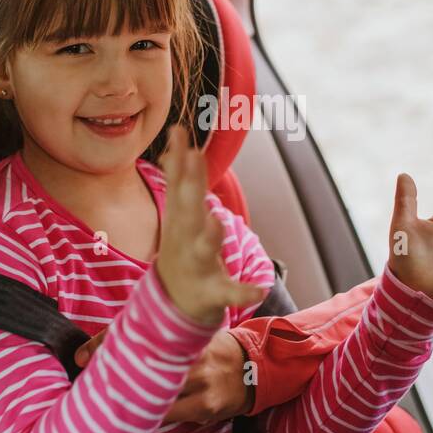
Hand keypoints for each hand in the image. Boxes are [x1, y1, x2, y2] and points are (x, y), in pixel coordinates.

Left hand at [75, 328, 254, 422]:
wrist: (254, 369)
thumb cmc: (213, 350)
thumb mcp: (190, 336)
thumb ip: (161, 337)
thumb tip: (115, 341)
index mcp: (185, 335)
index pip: (140, 337)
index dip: (107, 344)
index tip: (80, 355)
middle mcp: (191, 357)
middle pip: (143, 367)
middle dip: (114, 376)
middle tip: (84, 382)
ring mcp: (199, 384)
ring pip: (154, 396)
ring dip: (128, 401)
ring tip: (101, 405)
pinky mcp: (205, 407)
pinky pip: (170, 416)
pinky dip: (150, 419)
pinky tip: (132, 422)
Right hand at [154, 126, 267, 327]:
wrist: (174, 301)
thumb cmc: (181, 247)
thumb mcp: (177, 212)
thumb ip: (178, 176)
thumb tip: (177, 136)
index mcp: (180, 219)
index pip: (178, 184)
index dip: (178, 158)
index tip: (179, 132)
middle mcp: (186, 238)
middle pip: (187, 210)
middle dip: (191, 187)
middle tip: (194, 157)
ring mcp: (198, 264)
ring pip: (203, 248)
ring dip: (209, 235)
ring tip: (217, 220)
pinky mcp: (213, 291)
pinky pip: (229, 292)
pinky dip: (242, 292)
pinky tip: (258, 290)